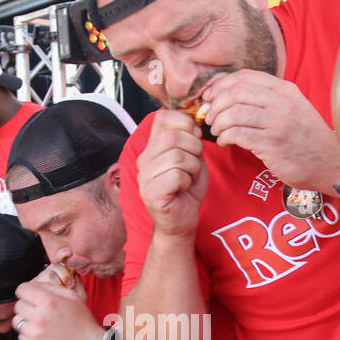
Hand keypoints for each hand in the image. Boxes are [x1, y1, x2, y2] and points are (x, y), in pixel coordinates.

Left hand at [12, 277, 100, 339]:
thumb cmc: (82, 322)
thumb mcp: (72, 297)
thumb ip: (51, 287)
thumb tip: (36, 284)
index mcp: (48, 302)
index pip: (22, 289)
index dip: (26, 290)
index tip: (30, 294)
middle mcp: (39, 317)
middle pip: (18, 305)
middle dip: (26, 304)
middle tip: (37, 309)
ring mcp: (34, 333)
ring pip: (17, 320)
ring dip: (25, 319)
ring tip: (38, 322)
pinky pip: (21, 335)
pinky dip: (28, 334)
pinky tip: (40, 333)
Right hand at [136, 108, 208, 237]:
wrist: (181, 221)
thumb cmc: (187, 190)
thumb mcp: (192, 158)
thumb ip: (190, 139)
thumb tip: (193, 123)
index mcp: (152, 147)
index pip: (162, 118)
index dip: (184, 122)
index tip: (195, 136)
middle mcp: (144, 159)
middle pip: (172, 136)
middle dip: (194, 147)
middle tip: (196, 163)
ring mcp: (145, 176)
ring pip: (176, 156)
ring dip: (192, 166)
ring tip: (190, 177)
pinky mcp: (151, 193)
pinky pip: (175, 175)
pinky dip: (187, 181)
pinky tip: (184, 188)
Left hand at [201, 69, 339, 191]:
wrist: (332, 164)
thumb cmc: (306, 139)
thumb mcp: (293, 108)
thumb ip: (267, 99)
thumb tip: (230, 95)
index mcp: (284, 89)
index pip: (244, 77)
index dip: (221, 85)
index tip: (210, 97)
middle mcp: (281, 101)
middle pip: (235, 92)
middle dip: (215, 104)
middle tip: (210, 117)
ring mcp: (277, 122)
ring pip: (234, 112)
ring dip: (218, 122)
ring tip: (217, 131)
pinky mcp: (272, 144)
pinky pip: (238, 134)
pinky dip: (225, 137)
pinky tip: (225, 142)